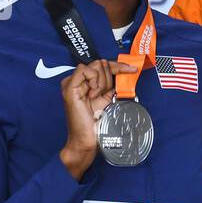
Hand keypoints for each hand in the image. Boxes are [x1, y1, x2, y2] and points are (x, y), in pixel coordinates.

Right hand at [58, 60, 133, 179]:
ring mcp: (72, 83)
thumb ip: (111, 86)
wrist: (86, 140)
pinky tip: (93, 94)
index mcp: (86, 83)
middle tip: (105, 94)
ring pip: (95, 65)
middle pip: (100, 63)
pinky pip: (85, 70)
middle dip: (109, 78)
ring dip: (102, 82)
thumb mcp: (108, 100)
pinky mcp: (69, 87)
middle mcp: (78, 81)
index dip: (119, 66)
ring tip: (97, 97)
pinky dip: (94, 81)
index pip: (103, 65)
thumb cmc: (96, 124)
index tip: (132, 69)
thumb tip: (124, 74)